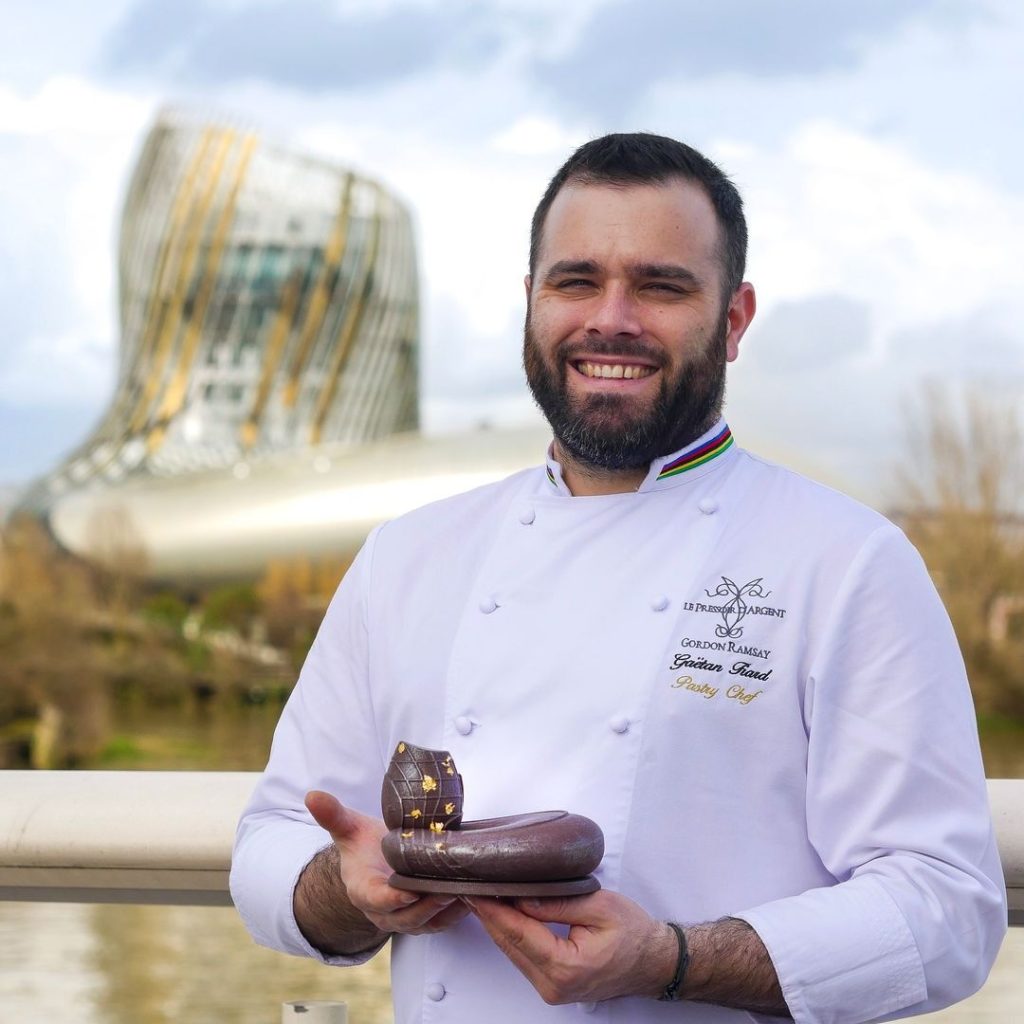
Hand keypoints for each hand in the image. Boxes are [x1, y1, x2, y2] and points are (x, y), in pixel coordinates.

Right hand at [304, 790, 469, 937]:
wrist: (372, 865)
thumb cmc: (362, 846)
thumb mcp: (347, 829)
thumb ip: (332, 815)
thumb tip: (312, 795)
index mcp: (363, 890)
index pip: (377, 899)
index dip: (393, 897)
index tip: (410, 889)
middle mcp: (383, 911)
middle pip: (407, 915)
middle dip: (428, 904)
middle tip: (448, 887)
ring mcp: (405, 918)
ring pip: (428, 922)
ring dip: (447, 909)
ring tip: (465, 890)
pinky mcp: (424, 918)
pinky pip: (442, 922)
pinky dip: (457, 912)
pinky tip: (472, 893)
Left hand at [466, 890, 675, 1004]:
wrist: (652, 961)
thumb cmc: (634, 933)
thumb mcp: (599, 906)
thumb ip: (557, 903)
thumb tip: (521, 898)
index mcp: (566, 967)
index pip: (518, 934)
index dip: (493, 911)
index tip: (475, 891)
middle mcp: (554, 985)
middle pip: (509, 945)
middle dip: (489, 915)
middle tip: (471, 885)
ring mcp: (551, 989)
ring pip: (512, 952)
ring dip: (497, 924)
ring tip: (483, 895)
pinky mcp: (551, 985)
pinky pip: (522, 957)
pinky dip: (511, 935)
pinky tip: (503, 914)